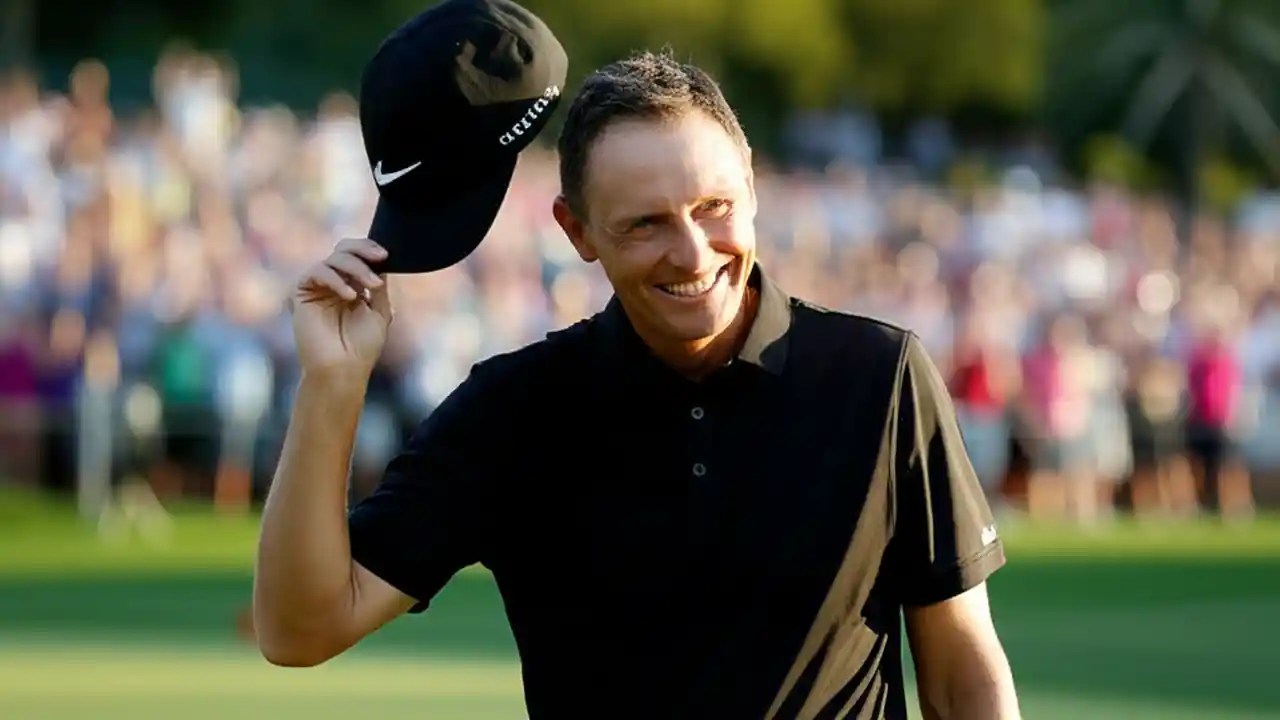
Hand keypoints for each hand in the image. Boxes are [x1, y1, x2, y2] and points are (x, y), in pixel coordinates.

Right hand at [290, 238, 393, 377]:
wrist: (343, 370)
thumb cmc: (362, 347)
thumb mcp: (379, 312)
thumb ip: (378, 286)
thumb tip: (380, 263)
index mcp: (351, 286)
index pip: (358, 256)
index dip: (370, 249)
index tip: (387, 255)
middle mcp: (333, 283)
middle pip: (343, 249)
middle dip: (363, 249)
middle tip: (379, 257)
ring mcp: (318, 288)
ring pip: (333, 259)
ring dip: (356, 267)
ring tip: (372, 287)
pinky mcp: (302, 293)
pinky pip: (317, 272)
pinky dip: (336, 280)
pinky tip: (351, 296)